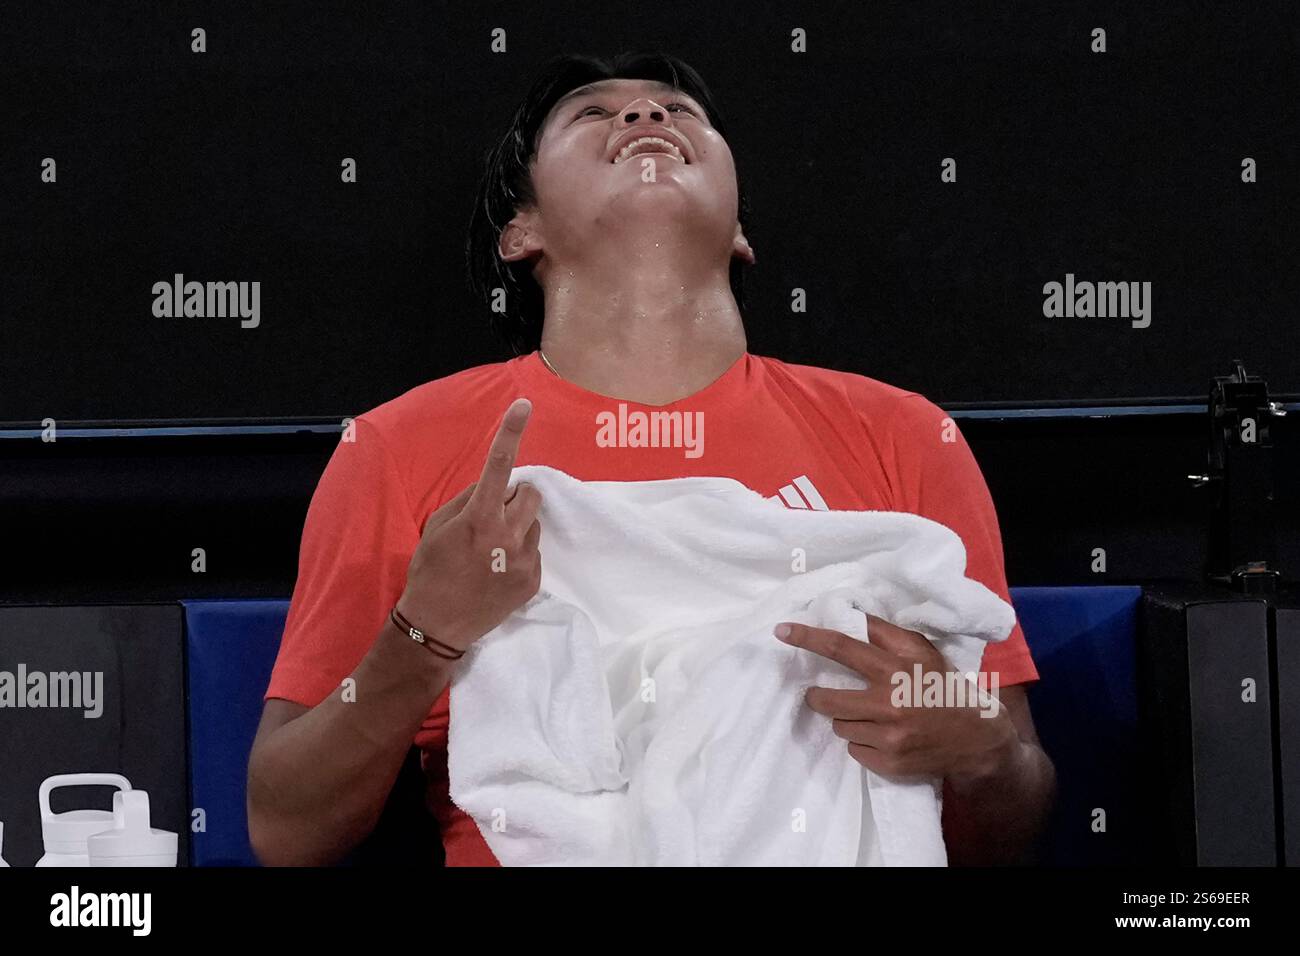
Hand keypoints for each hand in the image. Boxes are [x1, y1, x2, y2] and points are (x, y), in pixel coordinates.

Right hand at [396, 398, 542, 650]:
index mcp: (478, 519)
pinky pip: (534, 550)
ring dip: (517, 526)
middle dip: (515, 497)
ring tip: (490, 551)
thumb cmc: (430, 571)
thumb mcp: (438, 527)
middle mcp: (507, 536)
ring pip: (532, 523)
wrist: (436, 626)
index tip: (523, 404)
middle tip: (492, 515)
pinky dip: (519, 553)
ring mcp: (524, 561)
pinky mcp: (532, 581)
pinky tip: (496, 571)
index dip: (511, 432)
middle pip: (531, 494)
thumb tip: (496, 483)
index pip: (498, 466)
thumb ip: (468, 500)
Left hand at [775, 614, 1017, 781]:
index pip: (841, 647)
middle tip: (824, 693)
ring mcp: (887, 737)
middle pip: (827, 698)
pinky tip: (883, 736)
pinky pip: (853, 749)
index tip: (781, 631)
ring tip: (872, 716)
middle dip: (820, 695)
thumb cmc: (943, 688)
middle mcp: (889, 703)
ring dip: (847, 719)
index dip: (808, 638)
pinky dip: (861, 742)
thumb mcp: (922, 653)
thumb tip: (850, 614)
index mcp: (895, 669)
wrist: (977, 740)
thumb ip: (886, 635)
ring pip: (839, 725)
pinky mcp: (887, 762)